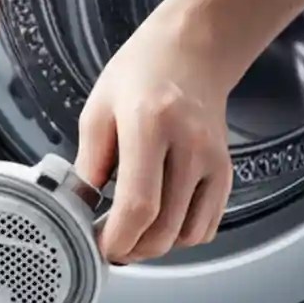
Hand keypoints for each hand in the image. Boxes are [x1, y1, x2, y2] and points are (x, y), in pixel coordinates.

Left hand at [75, 9, 233, 262]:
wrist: (190, 53)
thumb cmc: (141, 76)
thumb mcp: (98, 112)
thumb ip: (88, 166)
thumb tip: (77, 212)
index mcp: (150, 125)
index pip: (139, 204)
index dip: (118, 239)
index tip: (99, 247)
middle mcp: (189, 145)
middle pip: (164, 228)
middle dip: (132, 250)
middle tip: (110, 243)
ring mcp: (213, 161)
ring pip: (187, 235)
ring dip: (156, 246)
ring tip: (133, 231)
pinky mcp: (226, 172)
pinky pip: (206, 227)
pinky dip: (181, 236)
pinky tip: (160, 221)